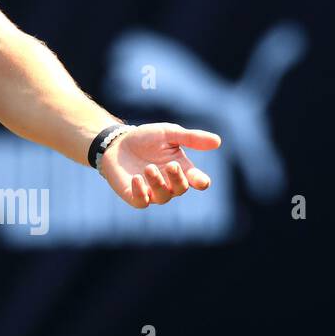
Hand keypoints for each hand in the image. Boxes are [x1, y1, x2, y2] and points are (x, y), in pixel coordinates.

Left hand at [100, 122, 220, 208]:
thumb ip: (191, 138)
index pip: (197, 180)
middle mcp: (169, 183)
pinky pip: (141, 202)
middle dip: (177, 179)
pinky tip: (136, 178)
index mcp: (181, 169)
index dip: (201, 182)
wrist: (116, 142)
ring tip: (148, 168)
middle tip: (170, 165)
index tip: (201, 181)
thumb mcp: (168, 133)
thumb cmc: (146, 138)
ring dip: (158, 184)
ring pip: (162, 197)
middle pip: (181, 189)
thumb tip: (218, 141)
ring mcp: (151, 191)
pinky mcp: (133, 195)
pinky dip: (140, 193)